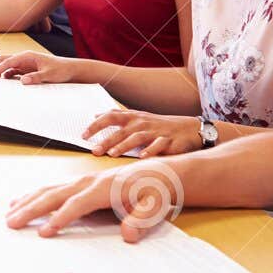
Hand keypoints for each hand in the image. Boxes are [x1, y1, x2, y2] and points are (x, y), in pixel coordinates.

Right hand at [0, 51, 84, 84]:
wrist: (69, 69)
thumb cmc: (61, 69)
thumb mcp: (49, 75)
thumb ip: (36, 77)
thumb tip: (23, 80)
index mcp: (28, 56)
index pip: (8, 61)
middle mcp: (24, 58)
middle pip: (4, 60)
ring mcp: (25, 64)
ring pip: (7, 66)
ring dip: (0, 72)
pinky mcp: (26, 69)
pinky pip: (13, 72)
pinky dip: (7, 76)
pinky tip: (5, 83)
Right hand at [5, 159, 185, 241]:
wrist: (160, 174)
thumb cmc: (157, 191)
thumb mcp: (156, 207)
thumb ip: (141, 220)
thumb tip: (128, 235)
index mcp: (105, 188)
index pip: (77, 204)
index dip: (60, 218)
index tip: (44, 233)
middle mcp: (88, 182)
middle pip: (54, 195)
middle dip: (31, 209)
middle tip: (11, 223)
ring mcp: (82, 181)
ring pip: (49, 190)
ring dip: (27, 202)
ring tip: (8, 214)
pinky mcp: (80, 184)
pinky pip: (52, 188)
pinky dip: (34, 195)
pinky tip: (20, 201)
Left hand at [83, 110, 201, 157]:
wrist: (189, 128)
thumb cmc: (159, 125)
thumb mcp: (138, 117)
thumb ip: (118, 117)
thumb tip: (96, 115)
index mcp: (133, 117)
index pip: (110, 117)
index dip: (96, 125)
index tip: (82, 135)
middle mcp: (142, 123)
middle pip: (121, 131)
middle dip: (107, 140)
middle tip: (94, 151)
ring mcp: (156, 132)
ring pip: (137, 138)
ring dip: (124, 146)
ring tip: (112, 154)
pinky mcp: (169, 141)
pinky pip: (159, 146)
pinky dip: (150, 151)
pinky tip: (142, 157)